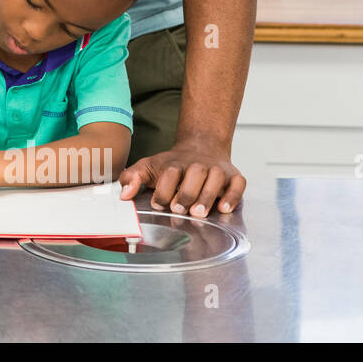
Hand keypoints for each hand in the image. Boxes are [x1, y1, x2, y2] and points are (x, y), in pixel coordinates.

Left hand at [118, 138, 245, 216]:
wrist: (201, 148)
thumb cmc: (171, 165)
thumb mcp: (148, 167)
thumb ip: (132, 178)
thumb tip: (124, 195)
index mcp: (175, 163)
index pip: (170, 173)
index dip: (163, 189)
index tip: (157, 203)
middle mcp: (198, 165)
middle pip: (194, 174)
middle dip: (186, 193)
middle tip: (178, 209)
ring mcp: (218, 170)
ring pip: (216, 179)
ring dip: (207, 196)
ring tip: (199, 213)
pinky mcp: (234, 177)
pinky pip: (238, 185)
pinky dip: (233, 196)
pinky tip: (224, 208)